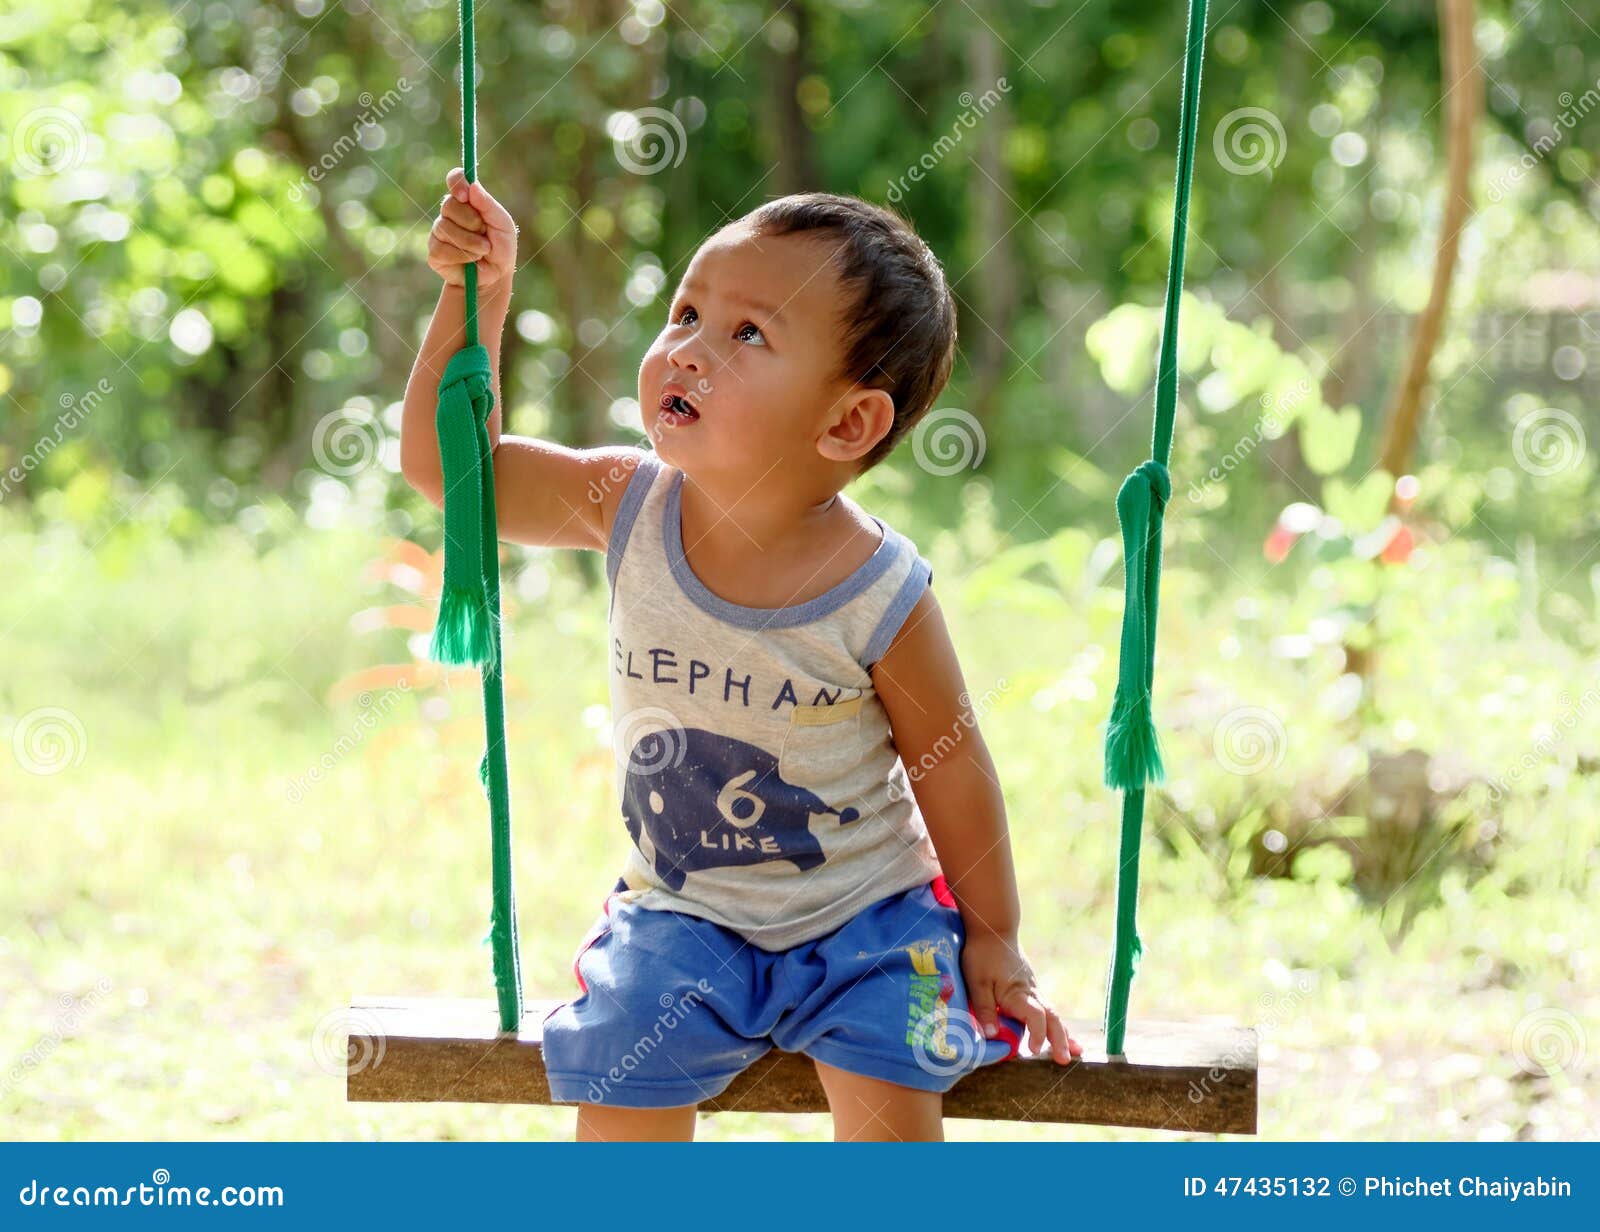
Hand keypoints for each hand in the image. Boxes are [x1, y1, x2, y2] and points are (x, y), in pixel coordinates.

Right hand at [427, 168, 516, 290]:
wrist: (495, 277)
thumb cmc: (501, 248)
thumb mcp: (503, 225)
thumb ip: (488, 205)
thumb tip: (473, 186)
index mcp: (467, 202)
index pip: (455, 179)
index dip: (457, 183)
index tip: (465, 195)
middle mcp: (450, 213)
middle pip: (449, 205)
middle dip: (471, 221)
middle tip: (484, 233)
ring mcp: (439, 232)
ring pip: (445, 228)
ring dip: (470, 242)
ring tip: (483, 250)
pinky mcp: (434, 252)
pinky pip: (441, 248)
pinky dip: (461, 255)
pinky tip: (470, 261)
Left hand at [961, 929, 1081, 1063]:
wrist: (994, 928)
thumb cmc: (983, 954)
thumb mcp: (977, 981)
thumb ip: (985, 1008)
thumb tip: (992, 1035)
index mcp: (1018, 993)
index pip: (1035, 1016)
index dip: (1036, 1034)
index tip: (1034, 1051)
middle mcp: (1032, 992)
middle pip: (1052, 1018)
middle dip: (1059, 1040)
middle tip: (1064, 1060)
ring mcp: (1034, 989)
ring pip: (1053, 1014)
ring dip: (1063, 1034)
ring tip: (1075, 1053)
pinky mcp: (1031, 988)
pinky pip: (1048, 1009)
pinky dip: (1057, 1024)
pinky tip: (1064, 1035)